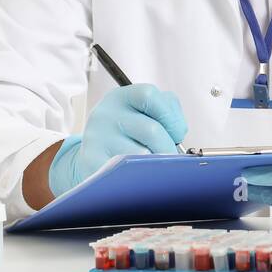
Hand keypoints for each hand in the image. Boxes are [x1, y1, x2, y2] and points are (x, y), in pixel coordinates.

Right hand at [48, 84, 187, 195]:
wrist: (93, 155)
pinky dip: (140, 176)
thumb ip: (167, 114)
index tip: (176, 133)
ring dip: (154, 164)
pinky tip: (139, 176)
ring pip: (141, 155)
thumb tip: (179, 138)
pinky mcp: (92, 163)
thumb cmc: (127, 133)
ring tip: (152, 166)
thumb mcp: (142, 112)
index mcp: (120, 97)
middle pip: (151, 130)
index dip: (170, 115)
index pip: (149, 95)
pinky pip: (127, 173)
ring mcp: (96, 138)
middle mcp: (105, 114)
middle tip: (169, 158)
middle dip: (168, 148)